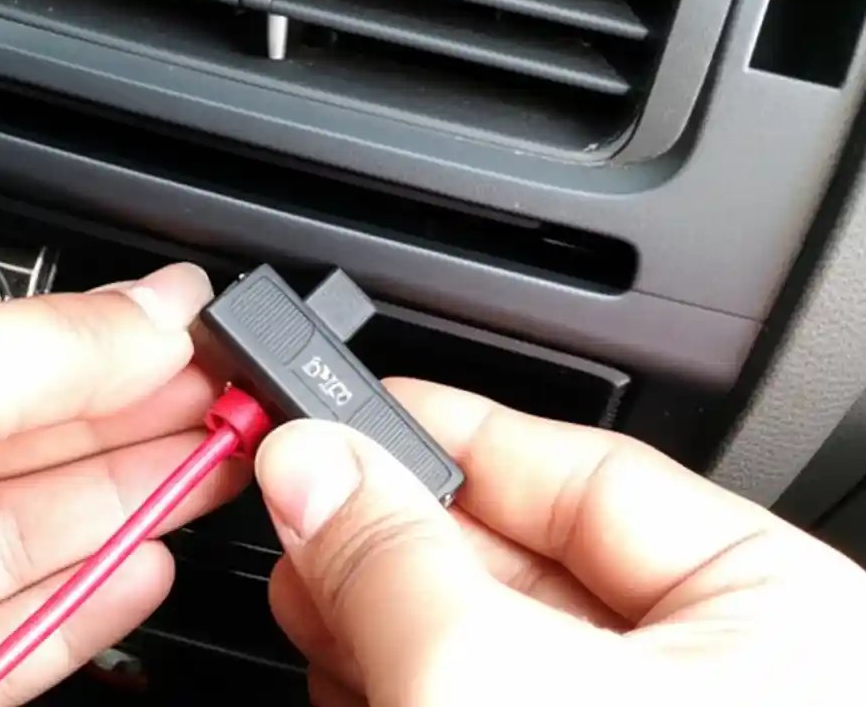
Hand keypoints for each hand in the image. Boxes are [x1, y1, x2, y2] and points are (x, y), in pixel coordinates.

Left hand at [0, 264, 238, 705]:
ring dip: (137, 510)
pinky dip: (90, 612)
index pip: (7, 368)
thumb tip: (148, 309)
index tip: (204, 339)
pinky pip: (18, 649)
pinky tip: (147, 569)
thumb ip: (19, 359)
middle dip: (144, 424)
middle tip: (238, 405)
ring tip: (221, 470)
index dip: (111, 350)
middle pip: (34, 458)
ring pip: (39, 552)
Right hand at [257, 379, 865, 706]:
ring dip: (383, 610)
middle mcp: (728, 675)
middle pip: (530, 558)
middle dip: (397, 533)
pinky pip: (482, 699)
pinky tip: (344, 665)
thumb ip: (397, 561)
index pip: (596, 473)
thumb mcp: (491, 681)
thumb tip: (314, 465)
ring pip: (495, 639)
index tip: (354, 413)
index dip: (455, 435)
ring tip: (304, 587)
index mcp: (789, 619)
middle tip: (303, 501)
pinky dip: (405, 677)